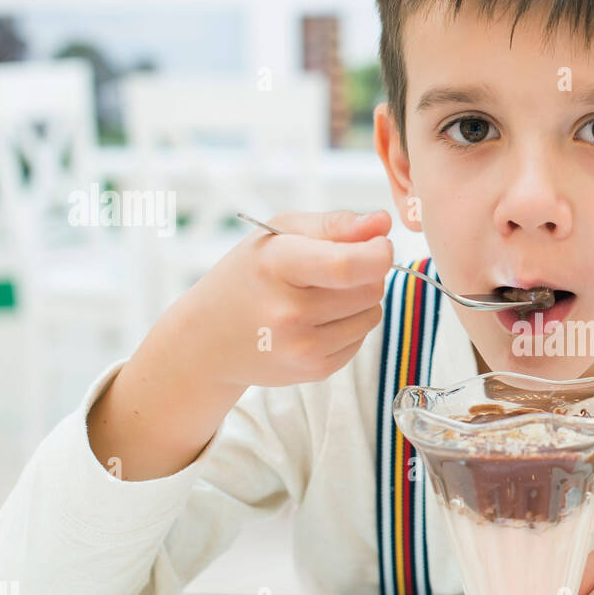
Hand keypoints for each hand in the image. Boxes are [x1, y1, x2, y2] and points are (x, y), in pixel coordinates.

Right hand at [88, 209, 392, 480]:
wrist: (210, 338)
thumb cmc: (252, 274)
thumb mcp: (281, 233)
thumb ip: (336, 224)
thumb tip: (384, 223)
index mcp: (278, 267)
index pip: (348, 265)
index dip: (378, 253)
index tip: (378, 245)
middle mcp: (288, 312)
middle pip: (370, 288)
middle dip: (367, 273)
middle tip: (337, 270)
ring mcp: (302, 348)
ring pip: (372, 315)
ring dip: (360, 301)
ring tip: (322, 296)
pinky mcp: (315, 371)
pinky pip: (361, 340)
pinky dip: (349, 326)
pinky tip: (317, 321)